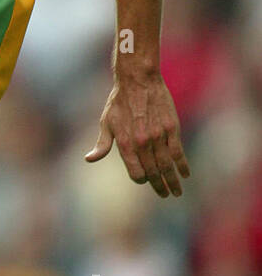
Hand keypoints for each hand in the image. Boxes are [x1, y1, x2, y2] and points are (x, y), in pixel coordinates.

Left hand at [85, 73, 189, 197]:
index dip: (141, 179)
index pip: (136, 173)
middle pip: (153, 173)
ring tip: (177, 192)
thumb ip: (101, 144)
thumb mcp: (106, 123)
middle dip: (160, 187)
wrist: (138, 80)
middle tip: (165, 195)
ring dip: (173, 181)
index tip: (145, 179)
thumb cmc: (119, 101)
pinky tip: (185, 174)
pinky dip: (182, 165)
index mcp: (125, 144)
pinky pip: (178, 152)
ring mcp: (158, 136)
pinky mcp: (171, 128)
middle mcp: (142, 143)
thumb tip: (89, 159)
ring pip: (167, 166)